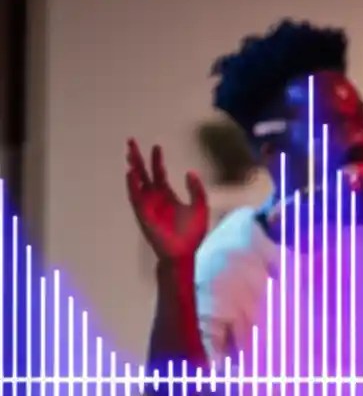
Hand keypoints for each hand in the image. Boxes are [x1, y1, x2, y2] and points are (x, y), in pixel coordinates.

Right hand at [125, 139, 208, 263]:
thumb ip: (196, 189)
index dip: (157, 159)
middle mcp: (155, 198)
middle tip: (131, 142)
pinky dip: (132, 185)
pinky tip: (131, 173)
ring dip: (133, 169)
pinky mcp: (143, 214)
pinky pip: (135, 197)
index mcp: (167, 195)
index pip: (159, 173)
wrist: (184, 253)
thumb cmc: (192, 233)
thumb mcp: (200, 207)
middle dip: (138, 158)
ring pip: (137, 182)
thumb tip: (190, 172)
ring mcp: (148, 205)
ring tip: (129, 154)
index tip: (156, 146)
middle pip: (144, 173)